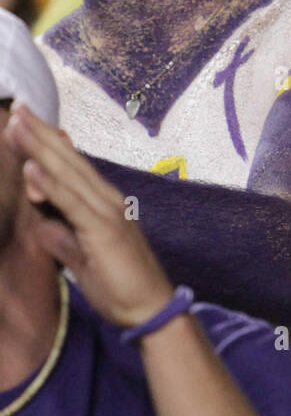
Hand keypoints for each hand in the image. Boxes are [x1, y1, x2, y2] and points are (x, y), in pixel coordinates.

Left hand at [4, 102, 173, 328]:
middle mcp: (105, 198)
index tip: (23, 121)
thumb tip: (43, 224)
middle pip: (66, 160)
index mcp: (101, 203)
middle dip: (38, 133)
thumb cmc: (119, 285)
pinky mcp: (103, 229)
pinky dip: (51, 184)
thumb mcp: (81, 258)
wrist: (150, 308)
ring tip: (17, 124)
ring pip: (66, 173)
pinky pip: (71, 203)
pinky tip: (33, 169)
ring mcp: (106, 211)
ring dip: (40, 148)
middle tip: (16, 106)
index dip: (45, 142)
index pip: (68, 166)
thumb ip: (62, 236)